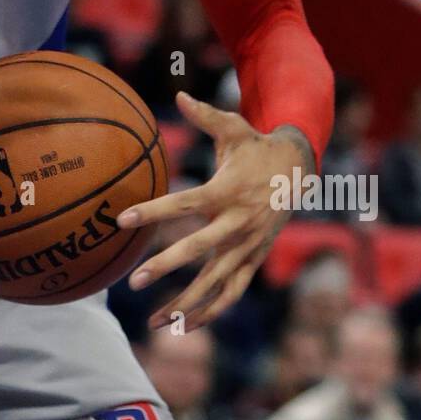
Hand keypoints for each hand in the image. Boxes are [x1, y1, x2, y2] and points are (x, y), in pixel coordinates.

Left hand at [117, 92, 315, 331]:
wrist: (297, 169)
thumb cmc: (255, 146)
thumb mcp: (234, 127)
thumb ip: (205, 115)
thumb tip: (180, 93)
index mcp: (227, 190)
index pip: (184, 203)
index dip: (153, 211)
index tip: (122, 219)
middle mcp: (238, 221)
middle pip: (199, 249)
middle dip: (166, 266)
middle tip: (135, 281)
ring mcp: (248, 245)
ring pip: (216, 281)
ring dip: (186, 303)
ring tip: (154, 321)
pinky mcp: (254, 258)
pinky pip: (232, 291)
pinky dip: (212, 310)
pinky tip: (185, 326)